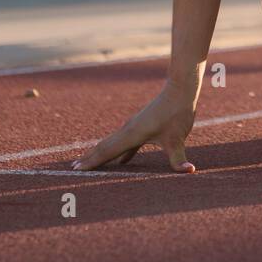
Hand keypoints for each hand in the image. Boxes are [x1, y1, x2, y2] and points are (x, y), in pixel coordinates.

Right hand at [70, 79, 199, 172]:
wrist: (180, 89)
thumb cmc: (177, 112)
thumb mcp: (178, 138)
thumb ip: (178, 158)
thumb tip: (188, 171)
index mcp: (132, 134)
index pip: (107, 151)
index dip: (92, 161)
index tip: (76, 169)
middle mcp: (128, 129)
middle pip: (104, 146)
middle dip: (89, 158)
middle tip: (72, 169)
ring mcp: (134, 127)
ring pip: (113, 143)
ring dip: (100, 153)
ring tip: (88, 163)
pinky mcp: (142, 126)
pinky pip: (125, 142)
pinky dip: (118, 151)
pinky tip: (121, 161)